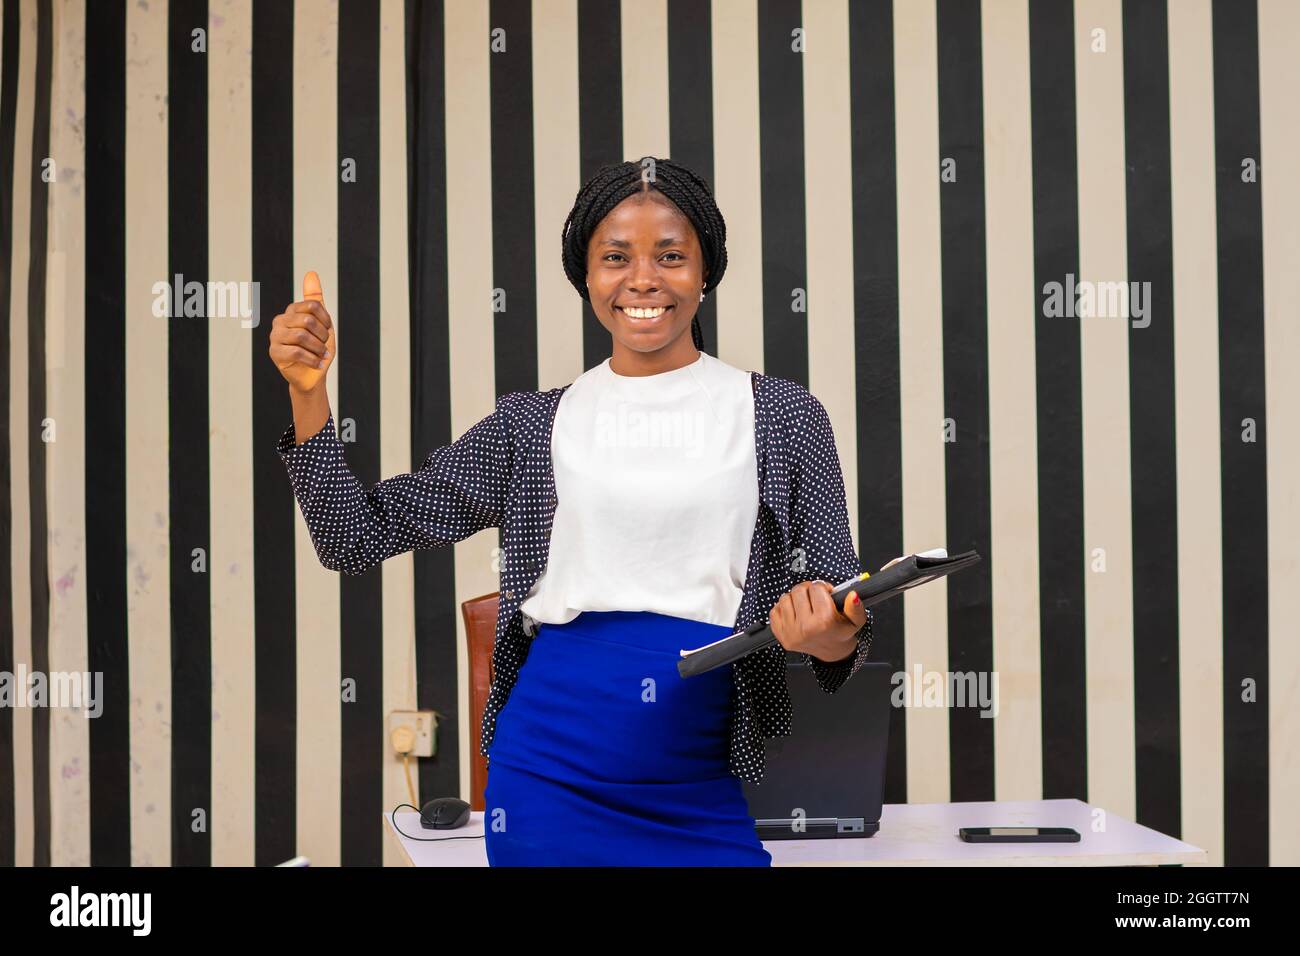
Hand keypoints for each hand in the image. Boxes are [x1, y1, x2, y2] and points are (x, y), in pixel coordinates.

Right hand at [269, 270, 335, 393]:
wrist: (312, 375)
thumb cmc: (317, 349)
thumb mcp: (322, 324)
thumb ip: (315, 299)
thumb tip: (311, 273)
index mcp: (291, 311)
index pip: (312, 305)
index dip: (325, 319)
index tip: (328, 331)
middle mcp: (280, 321)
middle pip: (307, 320)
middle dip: (322, 336)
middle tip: (324, 346)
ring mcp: (274, 336)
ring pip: (301, 336)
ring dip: (318, 348)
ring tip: (322, 355)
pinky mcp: (274, 353)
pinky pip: (297, 352)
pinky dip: (313, 359)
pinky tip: (318, 364)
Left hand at [769, 580, 866, 663]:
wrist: (830, 651)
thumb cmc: (841, 632)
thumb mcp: (855, 621)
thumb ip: (856, 607)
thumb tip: (852, 594)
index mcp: (824, 622)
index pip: (816, 588)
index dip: (823, 587)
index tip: (826, 592)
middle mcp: (805, 627)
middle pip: (798, 590)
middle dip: (808, 590)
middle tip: (815, 597)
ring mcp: (790, 632)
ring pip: (785, 598)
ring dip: (794, 598)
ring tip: (805, 604)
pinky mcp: (780, 634)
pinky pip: (774, 610)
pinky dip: (783, 608)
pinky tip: (795, 612)